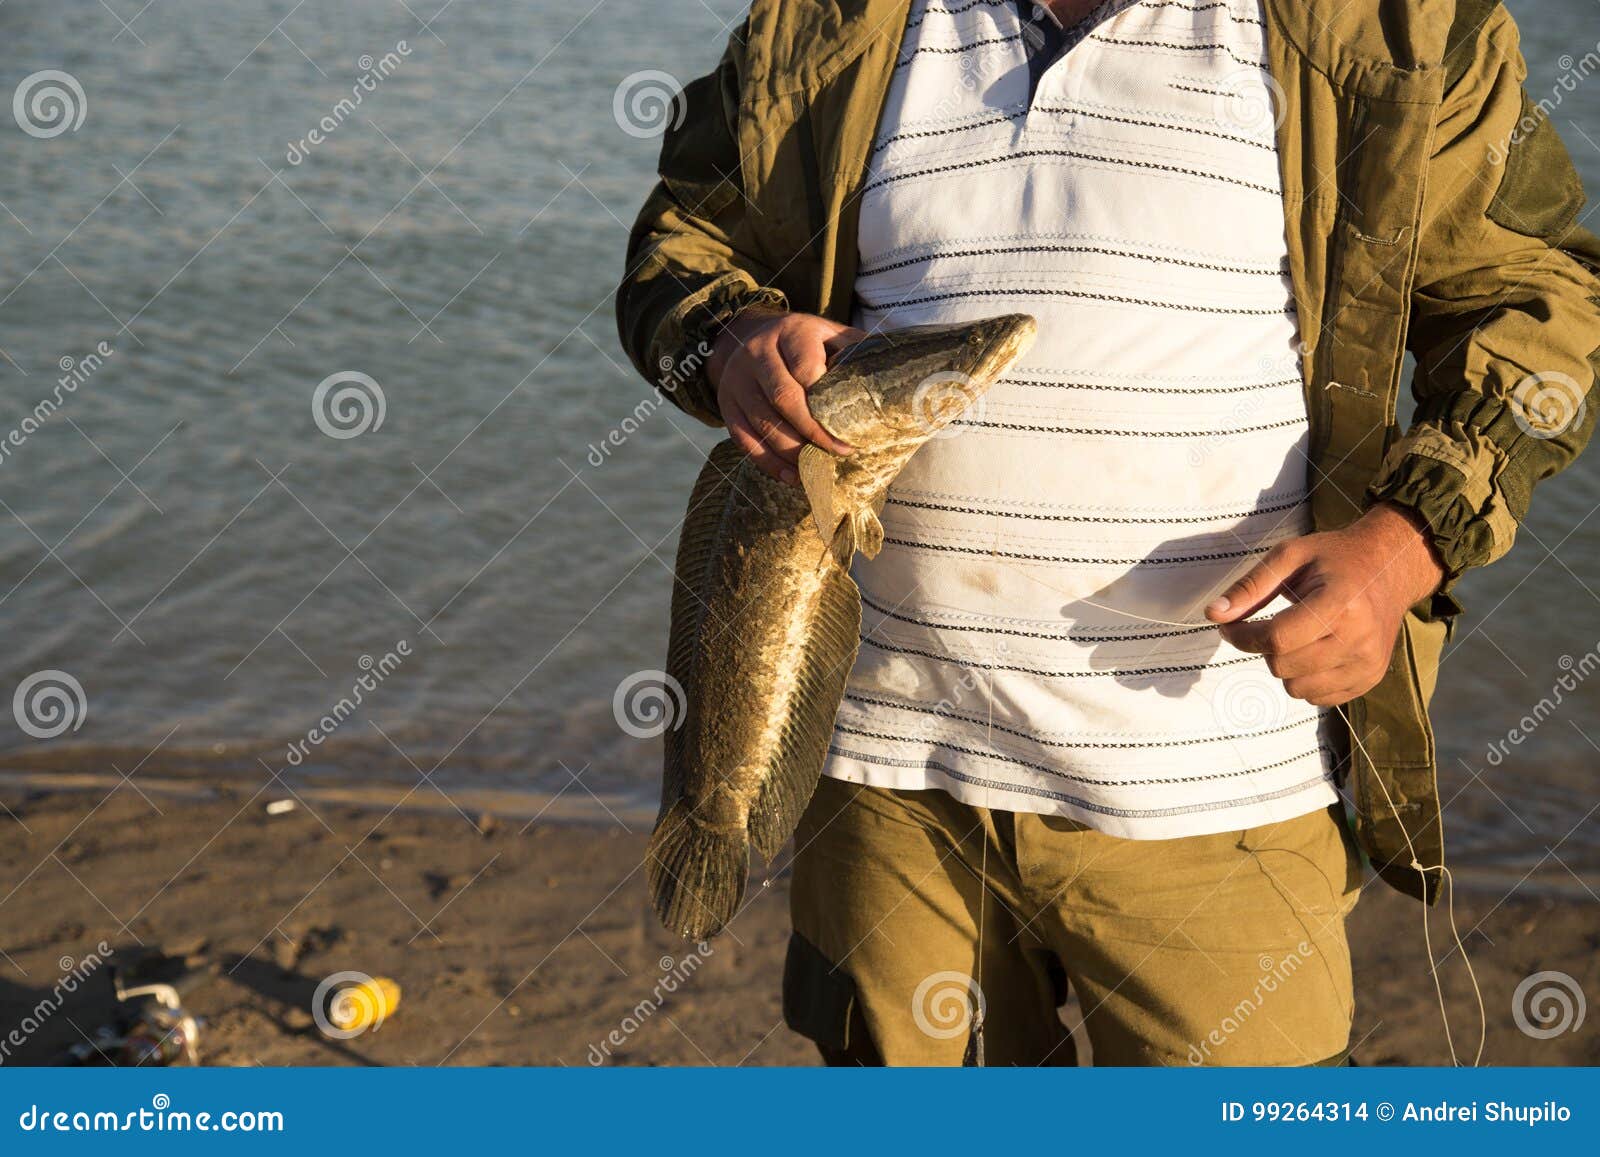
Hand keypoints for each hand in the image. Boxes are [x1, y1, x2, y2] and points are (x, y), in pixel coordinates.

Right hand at [708, 308, 862, 482]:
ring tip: (819, 469)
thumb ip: (857, 351)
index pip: (806, 370)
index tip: (851, 427)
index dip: (827, 402)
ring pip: (763, 423)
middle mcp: (757, 352)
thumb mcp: (831, 335)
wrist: (752, 335)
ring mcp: (737, 380)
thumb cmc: (806, 343)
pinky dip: (769, 463)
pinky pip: (744, 439)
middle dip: (813, 432)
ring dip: (793, 452)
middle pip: (783, 399)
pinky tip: (792, 476)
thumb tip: (898, 379)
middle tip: (840, 453)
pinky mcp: (726, 404)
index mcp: (791, 332)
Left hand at [1204, 503, 1446, 706]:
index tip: (1230, 625)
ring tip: (1298, 635)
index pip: (1277, 639)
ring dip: (1284, 666)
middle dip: (1264, 647)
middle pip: (1282, 666)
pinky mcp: (1370, 679)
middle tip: (1270, 625)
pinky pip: (1317, 698)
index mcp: (1341, 603)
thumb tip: (1214, 614)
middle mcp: (1360, 638)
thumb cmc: (1335, 559)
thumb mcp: (1290, 557)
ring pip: (1296, 688)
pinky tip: (1315, 650)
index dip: (1242, 636)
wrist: (1391, 569)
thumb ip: (1250, 587)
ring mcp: (1368, 663)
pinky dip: (1305, 678)